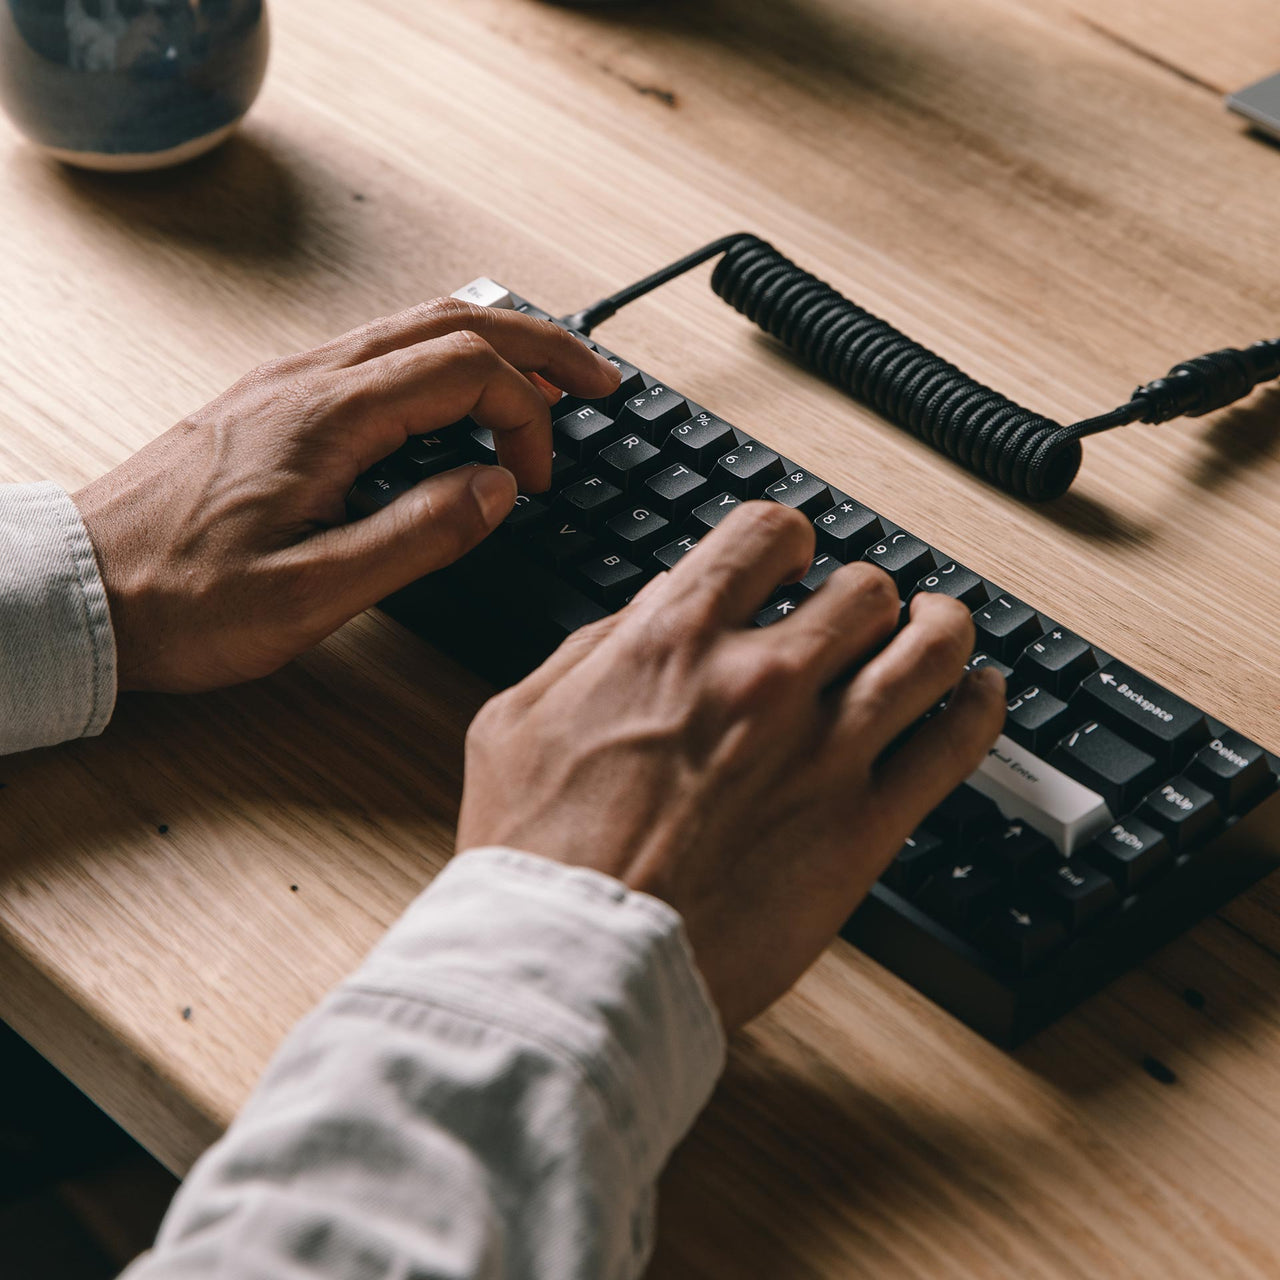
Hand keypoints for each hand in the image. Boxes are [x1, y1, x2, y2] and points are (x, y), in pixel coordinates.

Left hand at [72, 300, 619, 691]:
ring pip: (414, 327)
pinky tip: (456, 395)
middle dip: (540, 345)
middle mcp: (309, 379)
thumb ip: (417, 535)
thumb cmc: (181, 600)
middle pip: (452, 321)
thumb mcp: (310, 594)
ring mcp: (288, 383)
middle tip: (599, 379)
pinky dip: (442, 360)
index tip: (537, 481)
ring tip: (548, 377)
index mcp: (327, 416)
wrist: (80, 590)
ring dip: (494, 344)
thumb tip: (497, 489)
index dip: (526, 416)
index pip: (465, 370)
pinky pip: (379, 353)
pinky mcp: (275, 403)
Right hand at [457, 503, 1006, 1030]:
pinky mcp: (861, 827)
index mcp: (674, 642)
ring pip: (928, 649)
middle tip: (860, 611)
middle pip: (863, 588)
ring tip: (940, 627)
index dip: (789, 538)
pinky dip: (979, 707)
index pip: (767, 533)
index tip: (793, 561)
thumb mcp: (519, 716)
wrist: (575, 963)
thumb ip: (594, 647)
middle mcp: (760, 680)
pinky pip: (954, 745)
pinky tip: (978, 696)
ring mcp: (821, 751)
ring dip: (941, 625)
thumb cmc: (538, 852)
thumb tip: (653, 605)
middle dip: (861, 591)